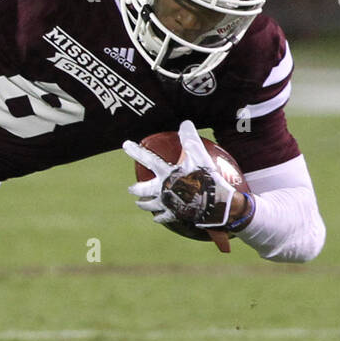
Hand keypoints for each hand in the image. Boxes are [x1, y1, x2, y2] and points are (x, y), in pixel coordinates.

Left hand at [124, 120, 240, 228]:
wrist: (213, 203)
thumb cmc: (205, 177)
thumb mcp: (199, 154)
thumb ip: (190, 138)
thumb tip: (185, 122)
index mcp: (165, 173)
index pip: (147, 159)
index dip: (136, 150)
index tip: (125, 144)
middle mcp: (162, 189)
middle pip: (143, 189)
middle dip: (136, 189)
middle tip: (130, 189)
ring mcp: (167, 203)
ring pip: (150, 205)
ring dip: (144, 204)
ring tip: (139, 203)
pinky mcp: (174, 214)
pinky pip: (164, 217)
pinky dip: (160, 217)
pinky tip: (157, 218)